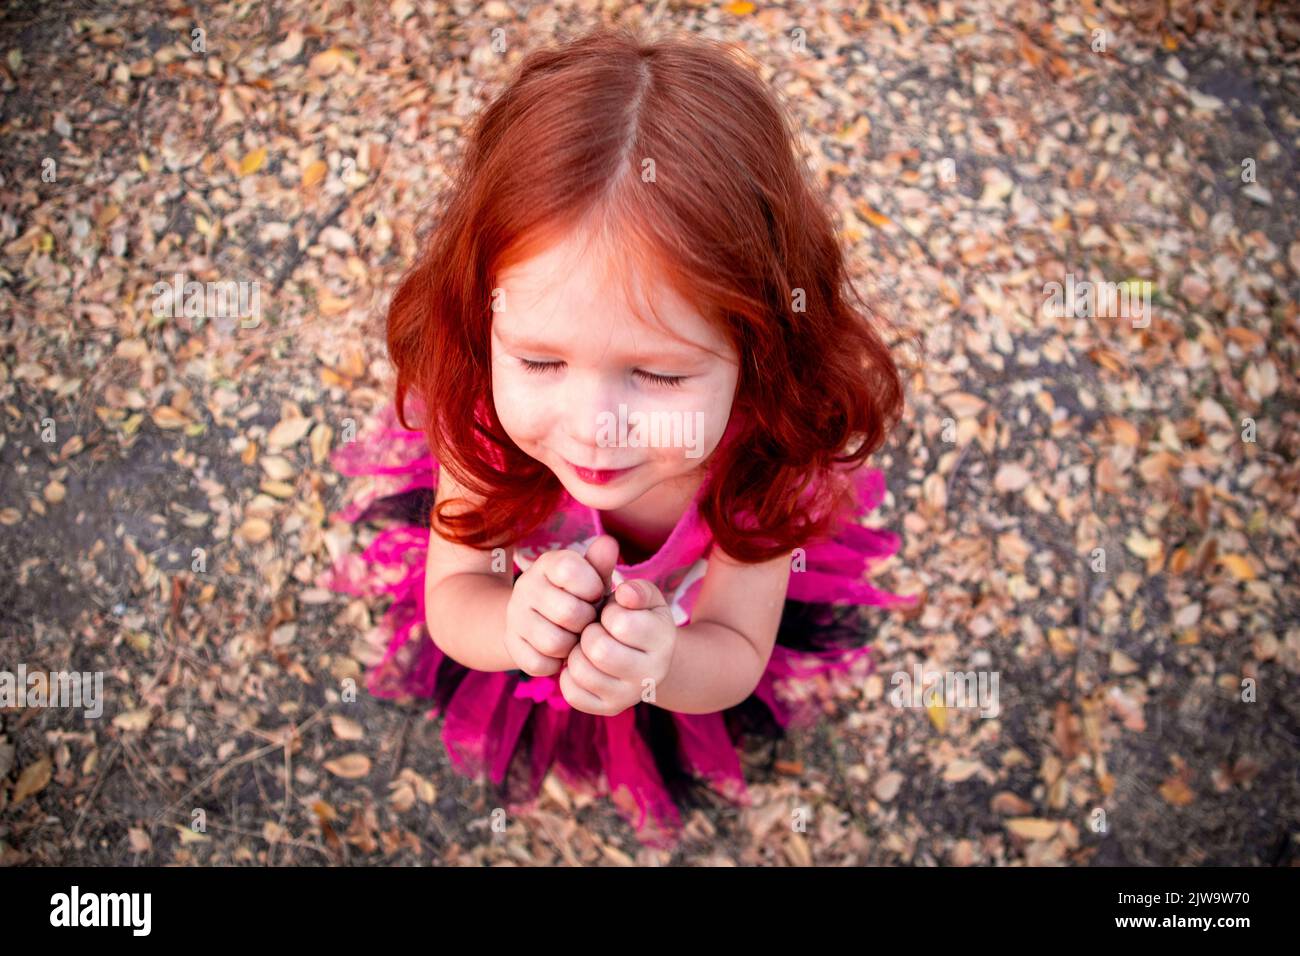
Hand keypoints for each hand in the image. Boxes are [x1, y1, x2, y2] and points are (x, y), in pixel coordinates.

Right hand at [503, 537, 615, 676]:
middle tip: (588, 622)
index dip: (592, 588)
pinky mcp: (511, 645)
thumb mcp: (591, 579)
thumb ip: (600, 563)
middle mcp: (526, 586)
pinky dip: (555, 664)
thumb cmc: (577, 596)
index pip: (570, 570)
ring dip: (573, 646)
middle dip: (587, 622)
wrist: (535, 619)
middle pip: (568, 612)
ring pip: (554, 643)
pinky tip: (560, 654)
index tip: (594, 595)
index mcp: (548, 563)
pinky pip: (539, 664)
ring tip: (576, 638)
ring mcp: (515, 616)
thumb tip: (609, 543)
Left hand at [560, 572, 676, 716]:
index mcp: (663, 641)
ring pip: (582, 672)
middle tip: (596, 630)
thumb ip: (636, 590)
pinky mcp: (609, 708)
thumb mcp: (644, 597)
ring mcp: (630, 696)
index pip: (621, 623)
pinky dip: (568, 675)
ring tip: (588, 647)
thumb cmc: (637, 617)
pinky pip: (572, 694)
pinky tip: (583, 664)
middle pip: (600, 651)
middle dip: (589, 634)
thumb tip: (625, 594)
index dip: (608, 612)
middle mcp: (651, 674)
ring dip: (576, 653)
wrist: (645, 655)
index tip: (613, 614)